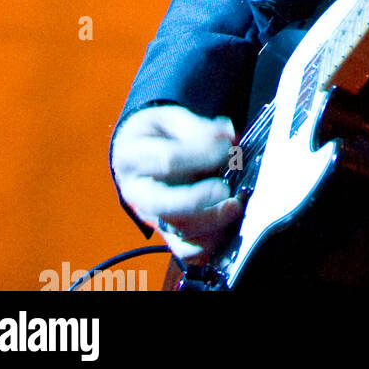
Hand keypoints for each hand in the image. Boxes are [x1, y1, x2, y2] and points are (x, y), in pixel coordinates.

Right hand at [111, 105, 242, 263]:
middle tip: (226, 188)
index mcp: (133, 158)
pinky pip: (185, 250)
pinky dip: (209, 244)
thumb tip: (227, 137)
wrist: (138, 152)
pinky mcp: (166, 233)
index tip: (226, 147)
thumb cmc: (156, 134)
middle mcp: (137, 193)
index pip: (167, 160)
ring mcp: (150, 216)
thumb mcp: (170, 118)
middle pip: (165, 205)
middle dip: (200, 199)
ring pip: (178, 232)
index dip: (201, 154)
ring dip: (212, 223)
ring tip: (235, 205)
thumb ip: (198, 127)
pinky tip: (227, 226)